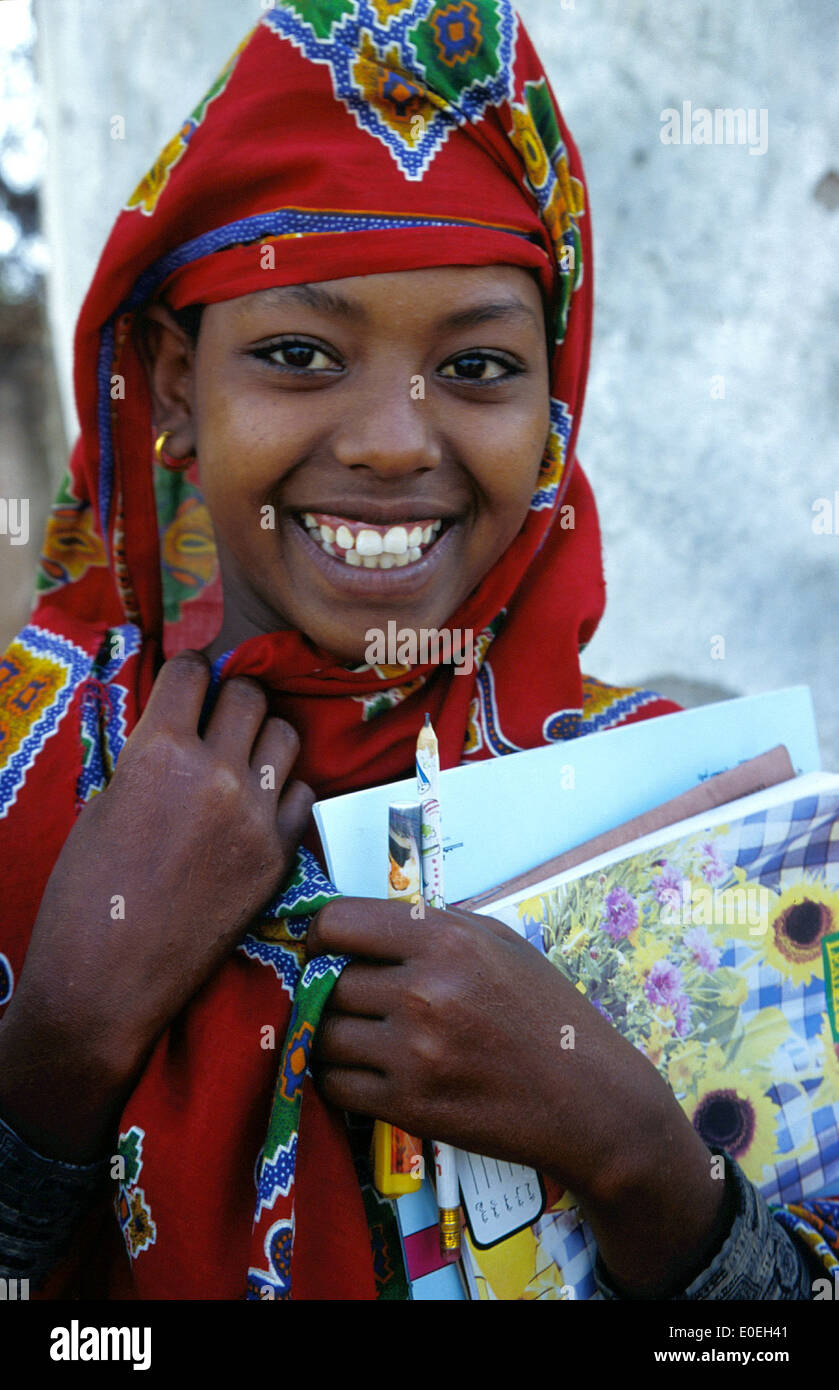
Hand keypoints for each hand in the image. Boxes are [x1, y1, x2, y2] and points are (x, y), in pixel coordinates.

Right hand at [0, 651, 312, 1156]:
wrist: (108, 981)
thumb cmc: (85, 895)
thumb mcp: (103, 804)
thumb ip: (147, 757)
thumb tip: (176, 726)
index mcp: (159, 752)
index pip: (194, 671)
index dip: (190, 673)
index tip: (189, 684)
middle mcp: (215, 773)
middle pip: (251, 695)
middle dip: (232, 699)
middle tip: (217, 720)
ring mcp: (255, 815)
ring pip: (287, 736)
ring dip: (264, 738)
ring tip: (242, 757)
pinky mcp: (278, 855)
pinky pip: (303, 793)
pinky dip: (284, 791)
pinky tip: (259, 805)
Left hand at [306, 898, 728, 1295]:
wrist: (590, 1102)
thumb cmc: (546, 1013)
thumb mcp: (499, 942)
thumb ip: (430, 924)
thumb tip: (358, 923)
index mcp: (446, 939)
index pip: (337, 922)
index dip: (320, 936)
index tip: (325, 949)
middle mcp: (424, 991)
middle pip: (325, 981)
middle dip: (327, 990)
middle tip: (349, 1000)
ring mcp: (414, 1052)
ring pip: (322, 1035)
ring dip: (330, 1036)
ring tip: (359, 1037)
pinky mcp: (409, 1106)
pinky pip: (335, 1085)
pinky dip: (339, 1078)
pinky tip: (367, 1072)